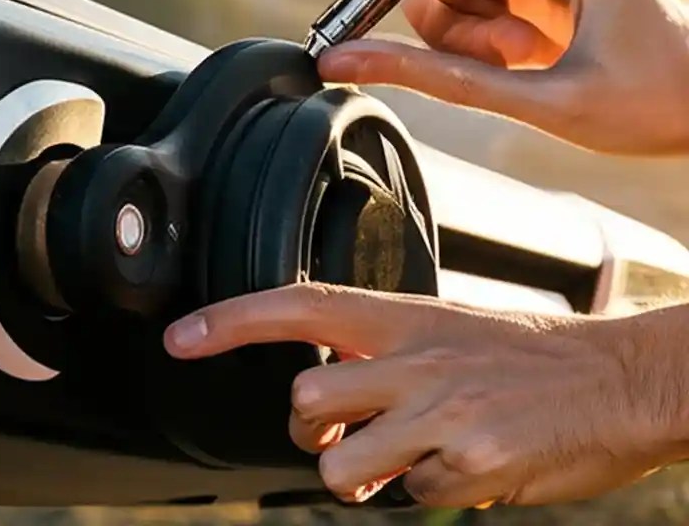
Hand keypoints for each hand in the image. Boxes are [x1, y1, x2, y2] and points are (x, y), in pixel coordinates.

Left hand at [163, 283, 688, 507]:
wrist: (625, 382)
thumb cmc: (532, 359)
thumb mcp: (448, 333)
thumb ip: (381, 362)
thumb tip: (323, 412)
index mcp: (406, 318)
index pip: (300, 306)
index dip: (231, 320)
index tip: (178, 338)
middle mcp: (415, 360)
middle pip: (304, 398)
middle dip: (310, 429)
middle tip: (349, 434)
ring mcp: (441, 414)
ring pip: (339, 467)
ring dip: (360, 476)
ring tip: (406, 458)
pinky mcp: (470, 465)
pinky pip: (409, 497)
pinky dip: (427, 490)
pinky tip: (467, 465)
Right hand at [316, 0, 688, 155]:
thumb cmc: (652, 99)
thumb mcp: (535, 95)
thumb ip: (437, 78)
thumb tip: (344, 61)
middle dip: (466, 15)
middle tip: (515, 52)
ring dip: (474, 39)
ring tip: (528, 63)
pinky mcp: (535, 4)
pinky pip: (473, 17)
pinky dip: (483, 49)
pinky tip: (527, 65)